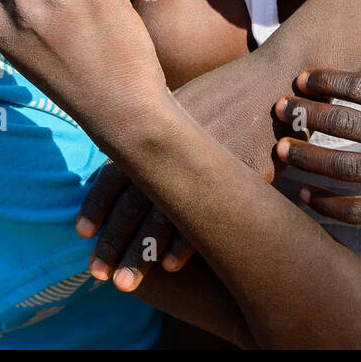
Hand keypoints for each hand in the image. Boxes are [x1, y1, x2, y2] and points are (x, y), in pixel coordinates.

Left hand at [76, 53, 292, 290]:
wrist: (277, 79)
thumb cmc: (229, 93)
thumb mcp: (185, 102)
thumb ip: (156, 129)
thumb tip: (123, 151)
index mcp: (158, 127)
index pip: (117, 170)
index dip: (98, 204)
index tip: (83, 235)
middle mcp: (175, 144)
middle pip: (134, 199)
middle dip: (113, 240)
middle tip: (96, 274)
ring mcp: (207, 159)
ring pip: (165, 213)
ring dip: (141, 251)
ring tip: (124, 283)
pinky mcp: (238, 173)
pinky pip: (208, 213)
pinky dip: (185, 241)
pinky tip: (169, 265)